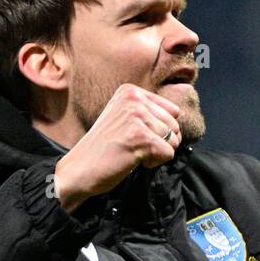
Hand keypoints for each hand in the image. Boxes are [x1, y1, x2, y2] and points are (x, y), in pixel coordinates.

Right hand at [52, 83, 181, 211]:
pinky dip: (154, 163)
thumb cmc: (104, 148)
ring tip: (131, 151)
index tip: (135, 135)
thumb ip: (149, 112)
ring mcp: (137, 117)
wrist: (80, 169)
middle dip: (160, 142)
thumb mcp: (124, 117)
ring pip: (173, 140)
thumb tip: (179, 116)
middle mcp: (134, 99)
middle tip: (132, 146)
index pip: (173, 112)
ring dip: (156, 153)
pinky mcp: (141, 137)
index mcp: (130, 91)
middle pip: (175, 126)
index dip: (160, 130)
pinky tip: (133, 159)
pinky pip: (168, 153)